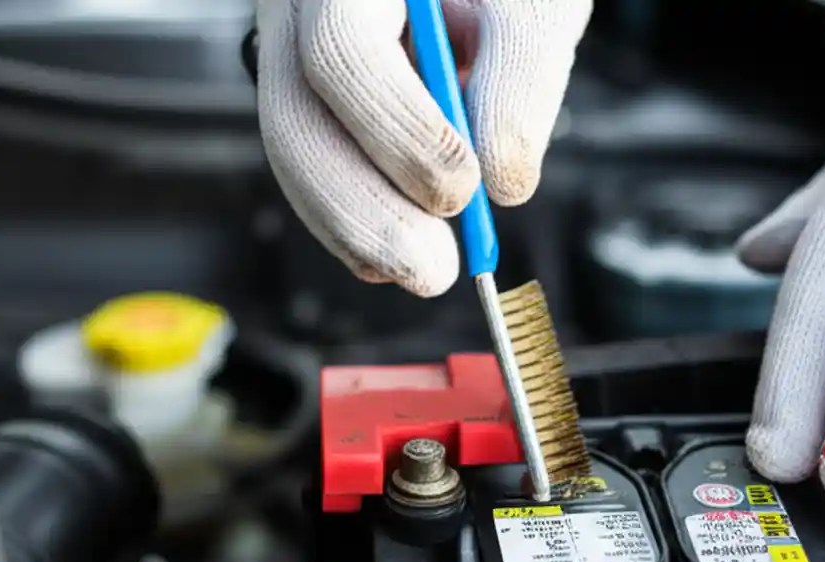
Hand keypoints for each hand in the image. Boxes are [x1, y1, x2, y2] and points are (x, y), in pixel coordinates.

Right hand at [256, 0, 590, 295]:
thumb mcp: (533, 1)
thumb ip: (522, 76)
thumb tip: (502, 184)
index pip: (342, 49)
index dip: (399, 131)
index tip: (465, 186)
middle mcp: (299, 12)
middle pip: (294, 120)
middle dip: (361, 210)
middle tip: (431, 269)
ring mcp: (291, 56)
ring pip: (295, 155)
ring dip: (356, 228)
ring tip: (423, 270)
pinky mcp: (309, 102)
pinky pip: (314, 168)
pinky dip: (353, 220)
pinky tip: (395, 255)